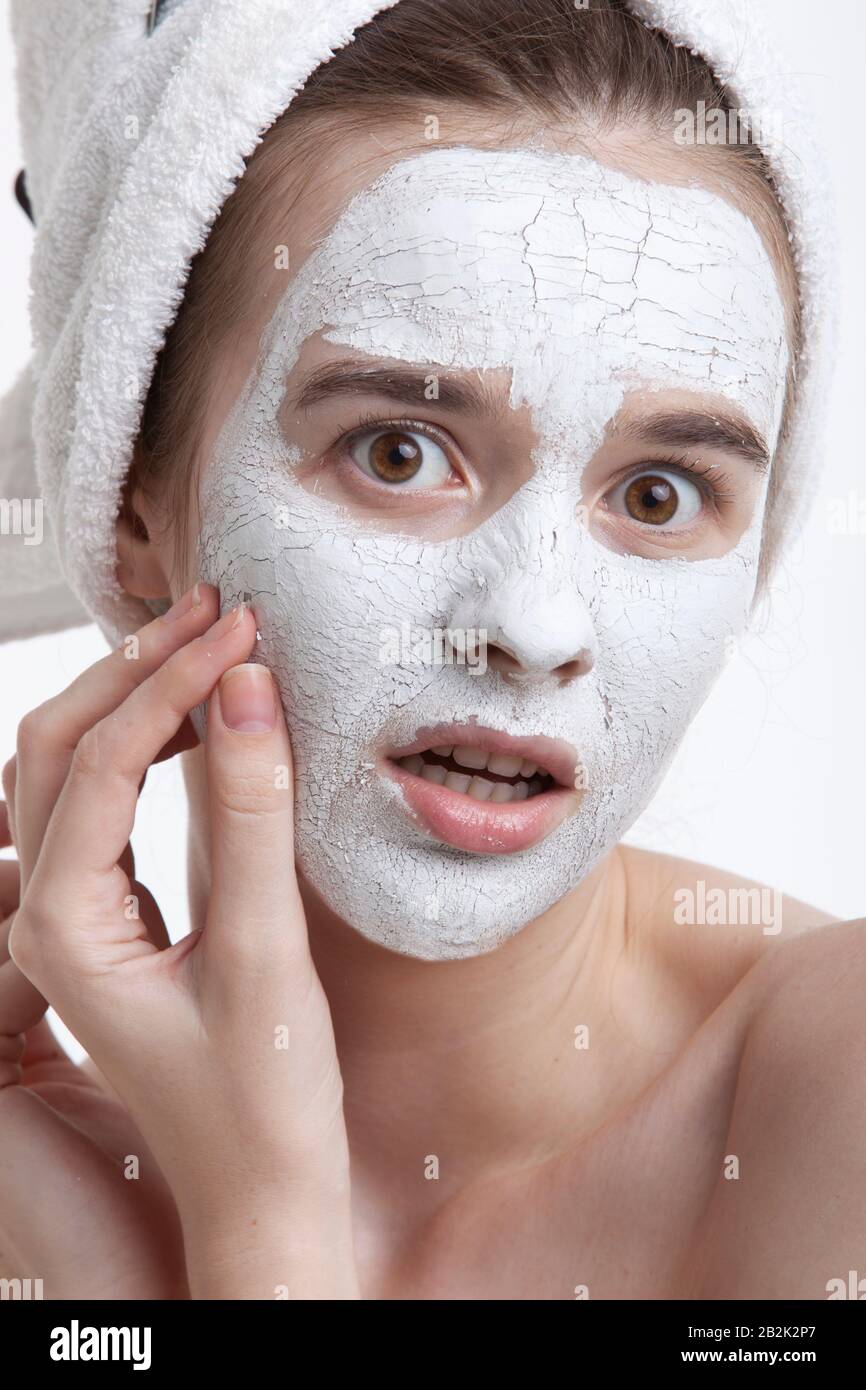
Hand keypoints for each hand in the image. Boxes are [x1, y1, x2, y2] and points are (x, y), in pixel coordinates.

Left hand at [5, 584, 357, 1298]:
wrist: (263, 1194)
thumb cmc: (263, 1101)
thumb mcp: (263, 955)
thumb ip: (250, 819)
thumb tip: (248, 690)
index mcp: (64, 928)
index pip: (102, 762)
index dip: (171, 684)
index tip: (243, 630)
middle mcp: (49, 915)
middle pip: (57, 748)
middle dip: (135, 670)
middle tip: (216, 611)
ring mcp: (76, 918)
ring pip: (73, 771)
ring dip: (135, 699)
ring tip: (210, 645)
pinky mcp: (113, 919)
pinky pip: (107, 806)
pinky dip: (151, 749)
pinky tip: (206, 725)